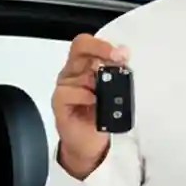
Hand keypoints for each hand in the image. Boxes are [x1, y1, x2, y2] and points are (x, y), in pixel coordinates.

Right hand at [52, 34, 128, 178]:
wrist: (91, 142)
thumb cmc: (104, 114)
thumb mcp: (116, 92)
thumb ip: (119, 76)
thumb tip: (127, 63)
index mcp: (87, 65)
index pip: (88, 44)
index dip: (103, 44)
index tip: (123, 53)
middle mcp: (74, 72)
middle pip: (80, 48)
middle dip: (101, 50)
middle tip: (118, 59)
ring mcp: (65, 86)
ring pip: (77, 72)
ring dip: (96, 81)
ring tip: (106, 95)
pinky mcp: (59, 102)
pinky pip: (68, 92)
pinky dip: (84, 95)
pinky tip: (94, 103)